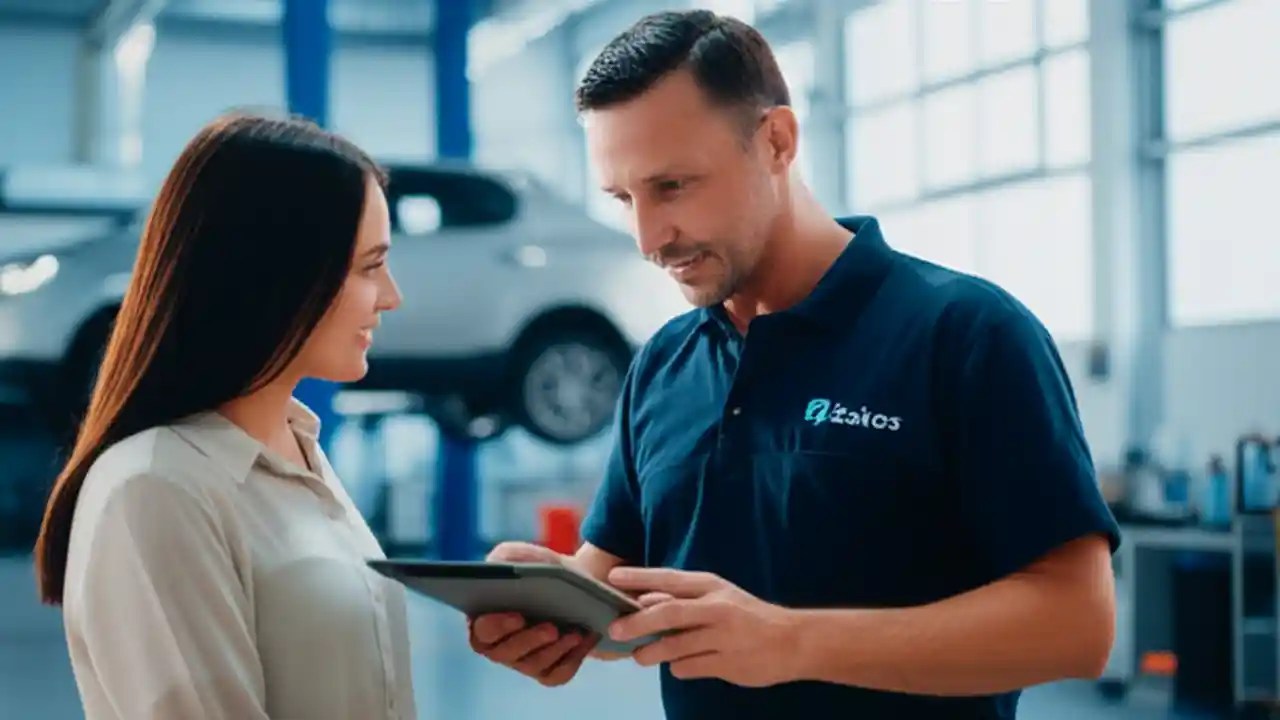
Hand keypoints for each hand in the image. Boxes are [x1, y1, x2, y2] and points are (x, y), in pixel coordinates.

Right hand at [467, 541, 596, 685]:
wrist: (572, 585)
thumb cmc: (540, 570)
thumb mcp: (523, 556)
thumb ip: (505, 558)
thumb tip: (497, 567)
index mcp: (485, 619)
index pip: (481, 632)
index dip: (496, 627)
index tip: (517, 615)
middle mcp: (500, 646)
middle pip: (505, 654)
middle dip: (529, 641)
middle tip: (551, 628)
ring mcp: (523, 662)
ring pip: (534, 665)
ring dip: (555, 650)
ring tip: (574, 633)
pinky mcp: (548, 671)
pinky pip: (558, 673)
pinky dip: (574, 657)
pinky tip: (586, 639)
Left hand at [607, 567, 799, 686]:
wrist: (792, 641)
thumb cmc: (748, 615)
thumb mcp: (719, 597)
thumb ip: (685, 599)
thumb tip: (644, 601)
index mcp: (712, 586)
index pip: (669, 579)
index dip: (639, 577)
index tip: (612, 577)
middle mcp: (716, 608)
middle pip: (668, 613)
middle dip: (637, 622)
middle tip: (614, 629)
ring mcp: (722, 637)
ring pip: (675, 646)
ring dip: (651, 652)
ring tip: (639, 656)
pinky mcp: (726, 664)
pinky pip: (689, 668)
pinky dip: (678, 667)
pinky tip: (678, 666)